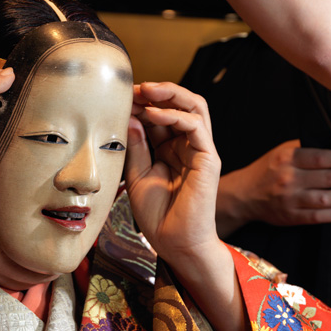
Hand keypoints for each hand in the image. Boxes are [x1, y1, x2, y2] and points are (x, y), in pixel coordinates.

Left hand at [125, 82, 249, 330]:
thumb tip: (129, 117)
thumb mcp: (137, 175)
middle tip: (134, 87)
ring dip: (169, 95)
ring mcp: (201, 150)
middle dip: (158, 91)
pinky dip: (175, 115)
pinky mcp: (209, 158)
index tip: (121, 97)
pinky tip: (153, 113)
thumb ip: (136, 147)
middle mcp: (189, 145)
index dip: (144, 102)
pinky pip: (196, 126)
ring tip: (145, 92)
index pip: (162, 114)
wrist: (175, 243)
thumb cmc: (158, 215)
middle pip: (182, 103)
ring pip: (195, 107)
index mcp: (171, 148)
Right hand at [216, 140, 330, 234]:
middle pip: (330, 179)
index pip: (323, 158)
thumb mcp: (282, 151)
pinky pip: (319, 216)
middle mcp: (289, 179)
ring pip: (327, 199)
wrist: (244, 194)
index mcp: (288, 158)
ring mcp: (290, 200)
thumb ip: (306, 149)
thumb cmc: (268, 170)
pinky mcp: (290, 216)